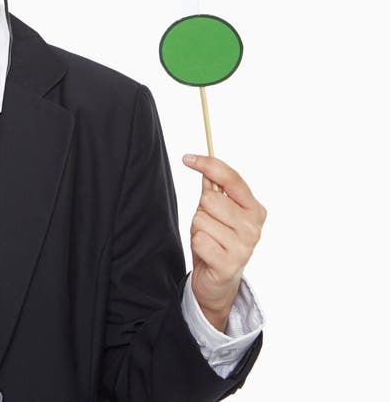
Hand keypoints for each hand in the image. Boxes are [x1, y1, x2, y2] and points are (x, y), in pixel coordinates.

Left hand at [182, 154, 266, 331]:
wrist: (218, 282)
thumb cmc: (217, 241)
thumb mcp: (217, 212)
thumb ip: (214, 189)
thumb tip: (204, 164)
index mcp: (254, 209)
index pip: (231, 178)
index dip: (208, 164)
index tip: (186, 158)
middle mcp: (254, 226)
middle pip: (210, 199)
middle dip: (201, 211)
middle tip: (209, 227)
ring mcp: (245, 246)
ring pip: (201, 219)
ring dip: (198, 229)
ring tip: (209, 241)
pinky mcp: (230, 264)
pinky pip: (199, 239)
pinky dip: (197, 245)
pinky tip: (208, 254)